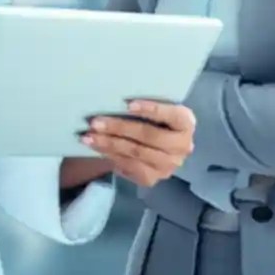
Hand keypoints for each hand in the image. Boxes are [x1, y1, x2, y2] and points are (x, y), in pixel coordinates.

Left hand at [81, 100, 195, 187]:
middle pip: (149, 136)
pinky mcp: (153, 178)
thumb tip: (114, 96)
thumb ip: (146, 106)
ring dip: (109, 144)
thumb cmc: (154, 120)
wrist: (159, 148)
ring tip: (89, 136)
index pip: (171, 115)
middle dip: (119, 128)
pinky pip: (129, 167)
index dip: (150, 109)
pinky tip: (97, 148)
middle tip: (96, 122)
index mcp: (186, 123)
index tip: (127, 104)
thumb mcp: (158, 110)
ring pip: (136, 153)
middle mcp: (182, 146)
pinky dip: (111, 156)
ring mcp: (168, 165)